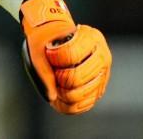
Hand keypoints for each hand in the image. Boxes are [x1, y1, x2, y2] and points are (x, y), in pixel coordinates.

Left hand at [20, 0, 110, 114]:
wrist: (57, 38)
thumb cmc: (48, 38)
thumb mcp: (38, 43)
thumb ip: (42, 67)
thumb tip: (52, 97)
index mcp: (91, 37)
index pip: (70, 54)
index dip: (55, 58)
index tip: (49, 53)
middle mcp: (103, 55)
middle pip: (76, 77)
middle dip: (59, 78)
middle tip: (55, 70)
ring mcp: (103, 73)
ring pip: (81, 94)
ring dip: (62, 92)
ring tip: (56, 82)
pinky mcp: (99, 88)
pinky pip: (84, 105)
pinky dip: (68, 104)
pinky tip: (60, 94)